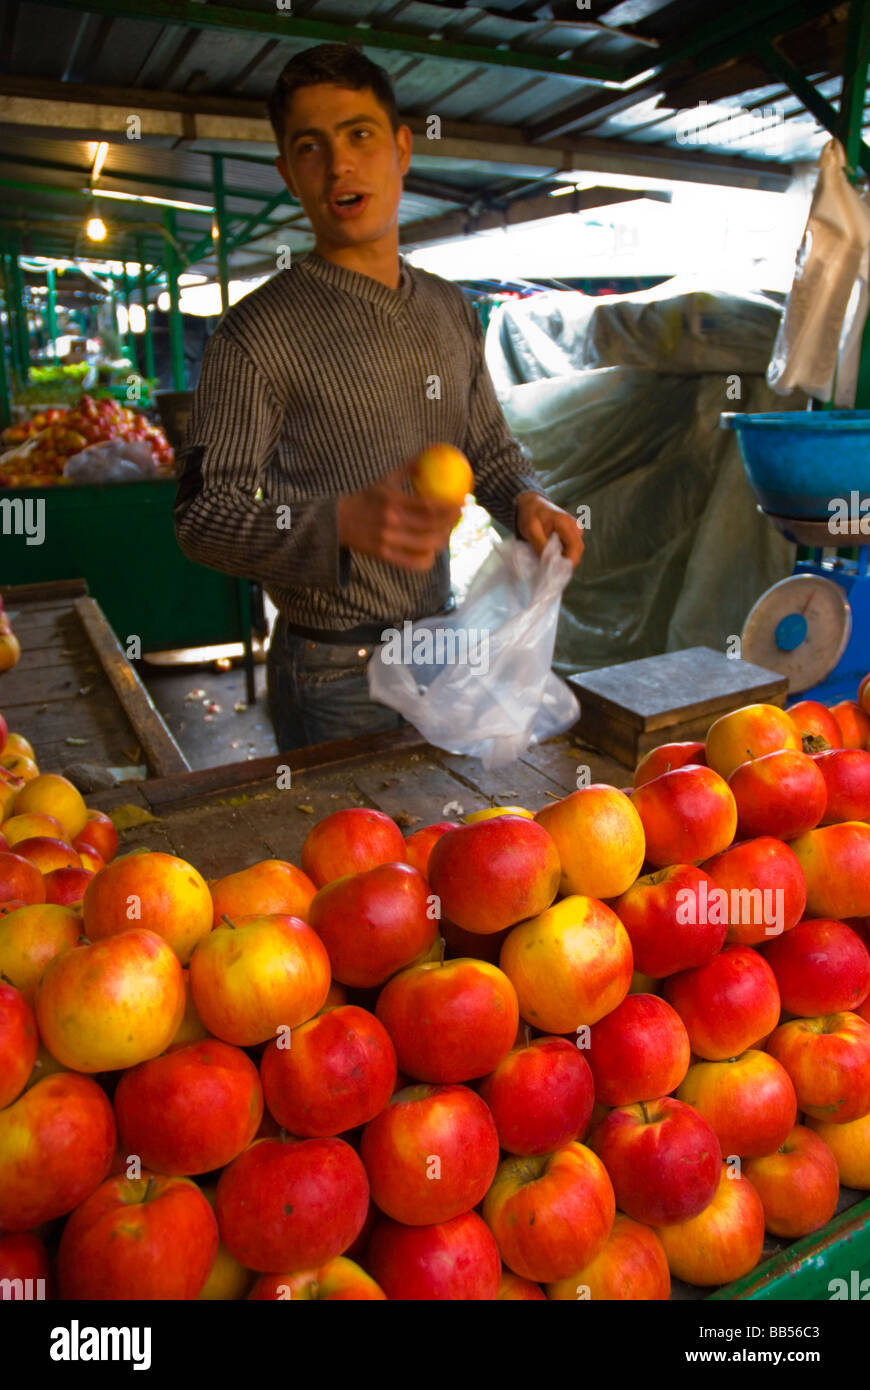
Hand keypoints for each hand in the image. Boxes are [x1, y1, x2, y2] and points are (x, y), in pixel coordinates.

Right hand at [337, 468, 461, 571]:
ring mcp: (388, 542)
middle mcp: (391, 524)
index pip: (429, 507)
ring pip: (426, 547)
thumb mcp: (384, 480)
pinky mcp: (385, 557)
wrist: (337, 522)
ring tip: (447, 532)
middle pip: (432, 528)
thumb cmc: (366, 498)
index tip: (462, 502)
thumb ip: (408, 468)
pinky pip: (414, 563)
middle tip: (460, 517)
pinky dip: (427, 559)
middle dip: (451, 523)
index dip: (450, 507)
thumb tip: (430, 452)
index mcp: (392, 502)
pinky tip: (432, 551)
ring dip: (442, 540)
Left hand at [516, 491, 584, 566]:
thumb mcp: (530, 529)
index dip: (569, 562)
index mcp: (566, 523)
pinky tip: (551, 558)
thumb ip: (540, 544)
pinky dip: (562, 556)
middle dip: (565, 563)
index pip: (575, 546)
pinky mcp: (572, 535)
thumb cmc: (530, 514)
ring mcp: (576, 531)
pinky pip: (570, 549)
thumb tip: (549, 562)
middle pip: (577, 551)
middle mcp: (575, 527)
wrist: (532, 504)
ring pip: (574, 552)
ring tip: (548, 564)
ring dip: (563, 560)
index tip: (557, 572)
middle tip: (549, 571)